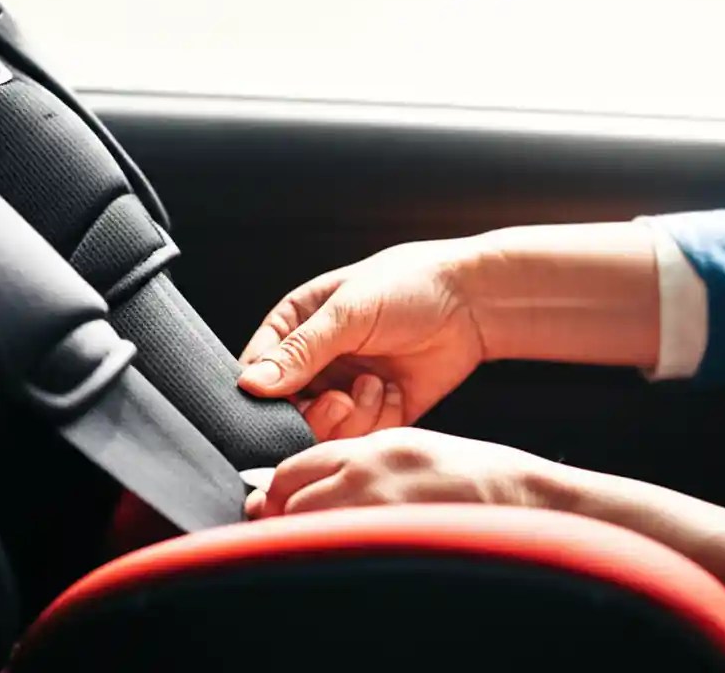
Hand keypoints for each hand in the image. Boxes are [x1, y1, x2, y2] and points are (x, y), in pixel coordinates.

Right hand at [237, 238, 486, 440]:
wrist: (473, 303)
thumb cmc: (406, 287)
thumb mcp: (347, 314)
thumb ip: (300, 352)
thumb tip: (251, 384)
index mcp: (294, 328)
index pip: (257, 372)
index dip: (265, 394)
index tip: (287, 400)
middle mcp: (314, 363)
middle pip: (286, 413)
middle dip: (314, 414)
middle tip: (340, 400)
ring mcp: (344, 389)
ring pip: (322, 431)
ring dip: (350, 417)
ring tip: (374, 386)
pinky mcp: (376, 413)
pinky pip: (359, 437)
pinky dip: (377, 419)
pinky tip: (394, 390)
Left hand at [245, 427, 724, 598]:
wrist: (537, 503)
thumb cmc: (485, 482)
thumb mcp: (423, 453)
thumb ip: (372, 466)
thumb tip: (322, 491)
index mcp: (378, 445)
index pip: (296, 467)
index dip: (279, 493)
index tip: (275, 510)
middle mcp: (370, 471)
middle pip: (288, 498)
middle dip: (278, 521)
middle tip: (283, 541)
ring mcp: (381, 507)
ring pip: (304, 528)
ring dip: (299, 542)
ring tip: (312, 558)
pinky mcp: (395, 538)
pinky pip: (338, 555)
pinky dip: (328, 562)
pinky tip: (341, 570)